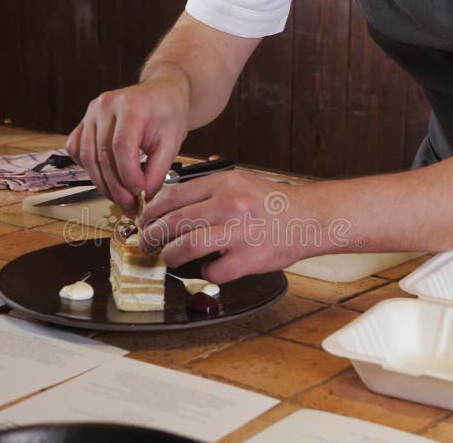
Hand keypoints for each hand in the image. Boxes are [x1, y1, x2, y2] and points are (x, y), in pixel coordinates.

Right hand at [66, 77, 189, 215]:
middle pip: (102, 155)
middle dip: (116, 187)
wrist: (160, 94)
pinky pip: (77, 151)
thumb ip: (158, 171)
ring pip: (87, 157)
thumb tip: (143, 197)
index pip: (122, 146)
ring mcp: (90, 112)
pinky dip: (89, 170)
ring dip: (102, 184)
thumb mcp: (172, 142)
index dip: (128, 175)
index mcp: (131, 105)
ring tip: (120, 200)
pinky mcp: (83, 122)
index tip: (139, 194)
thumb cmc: (168, 116)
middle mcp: (105, 105)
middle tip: (129, 207)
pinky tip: (106, 179)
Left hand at [138, 171, 324, 283]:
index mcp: (224, 183)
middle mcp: (229, 205)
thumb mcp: (239, 181)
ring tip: (168, 258)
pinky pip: (212, 271)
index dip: (151, 211)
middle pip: (173, 222)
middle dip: (153, 236)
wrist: (308, 219)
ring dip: (170, 256)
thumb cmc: (270, 203)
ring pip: (184, 247)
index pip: (172, 196)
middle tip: (148, 243)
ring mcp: (238, 233)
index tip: (144, 221)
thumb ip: (207, 188)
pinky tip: (212, 266)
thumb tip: (168, 200)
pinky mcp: (247, 259)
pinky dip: (207, 272)